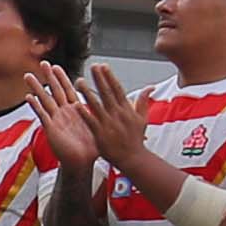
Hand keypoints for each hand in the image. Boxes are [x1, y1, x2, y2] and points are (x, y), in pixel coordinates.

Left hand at [67, 60, 153, 177]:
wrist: (133, 158)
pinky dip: (84, 113)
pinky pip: (90, 121)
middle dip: (100, 79)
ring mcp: (108, 124)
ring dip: (87, 92)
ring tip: (79, 81)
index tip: (104, 66)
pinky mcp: (100, 134)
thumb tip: (151, 87)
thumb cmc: (135, 139)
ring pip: (96, 105)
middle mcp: (117, 114)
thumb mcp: (143, 118)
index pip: (118, 89)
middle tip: (92, 66)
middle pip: (107, 93)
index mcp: (126, 109)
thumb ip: (143, 101)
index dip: (110, 77)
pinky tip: (75, 104)